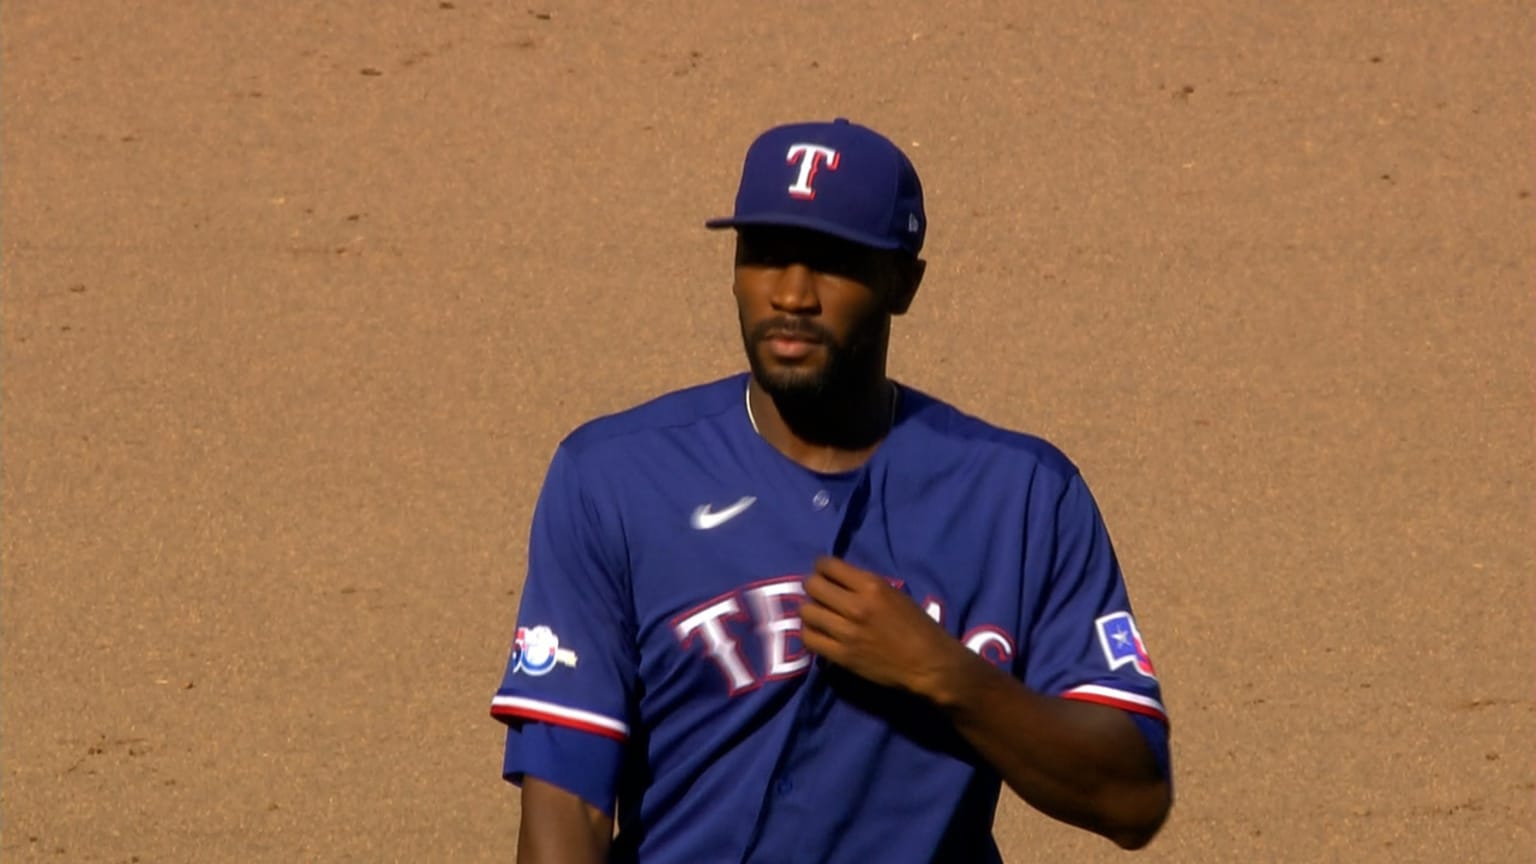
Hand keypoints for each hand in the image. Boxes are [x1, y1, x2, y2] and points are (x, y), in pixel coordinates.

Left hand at [800, 556, 965, 696]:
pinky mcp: (842, 656)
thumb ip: (863, 585)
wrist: (928, 663)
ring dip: (810, 611)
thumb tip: (836, 581)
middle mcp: (855, 606)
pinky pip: (810, 639)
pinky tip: (819, 633)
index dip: (821, 567)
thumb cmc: (916, 625)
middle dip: (813, 587)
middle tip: (820, 594)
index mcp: (871, 585)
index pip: (828, 566)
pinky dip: (810, 633)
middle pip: (812, 586)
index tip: (823, 573)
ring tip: (819, 615)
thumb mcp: (893, 594)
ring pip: (807, 612)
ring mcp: (847, 632)